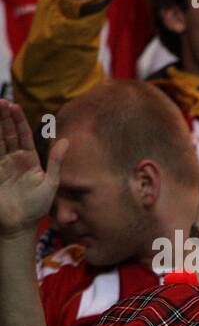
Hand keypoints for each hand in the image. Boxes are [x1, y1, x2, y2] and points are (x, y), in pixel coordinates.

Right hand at [0, 100, 66, 236]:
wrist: (19, 224)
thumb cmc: (37, 207)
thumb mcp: (50, 183)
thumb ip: (56, 161)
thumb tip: (65, 140)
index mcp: (29, 160)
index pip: (22, 135)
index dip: (18, 121)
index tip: (13, 106)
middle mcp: (13, 159)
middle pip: (7, 133)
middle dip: (3, 117)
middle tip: (0, 101)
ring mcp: (1, 164)